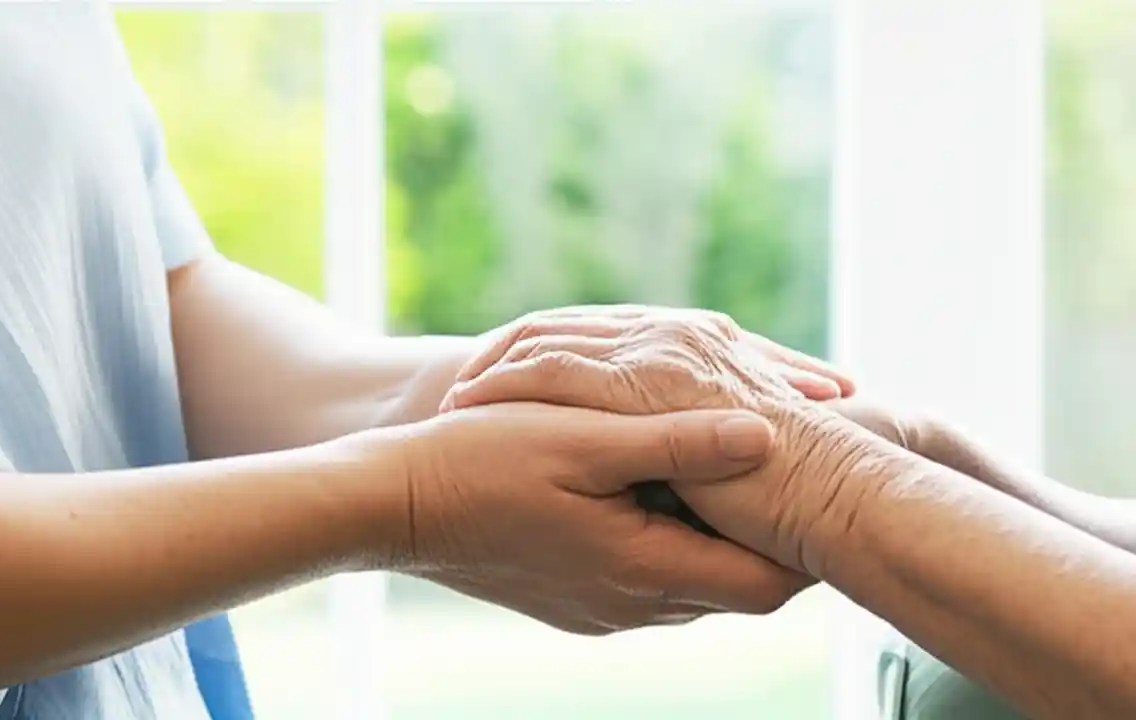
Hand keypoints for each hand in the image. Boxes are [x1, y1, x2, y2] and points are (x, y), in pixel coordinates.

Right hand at [437, 305, 883, 577]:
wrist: (393, 506)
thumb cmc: (481, 463)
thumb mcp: (582, 439)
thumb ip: (677, 440)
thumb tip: (769, 437)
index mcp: (642, 568)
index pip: (764, 585)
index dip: (809, 551)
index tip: (833, 497)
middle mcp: (630, 604)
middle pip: (734, 588)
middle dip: (769, 539)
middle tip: (801, 479)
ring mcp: (600, 608)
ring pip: (693, 582)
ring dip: (719, 536)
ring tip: (738, 475)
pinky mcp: (574, 598)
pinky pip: (650, 577)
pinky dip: (674, 540)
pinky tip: (661, 490)